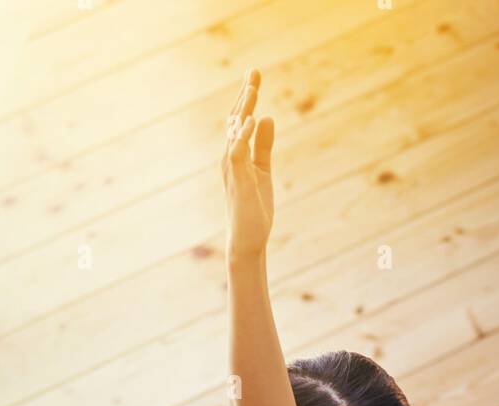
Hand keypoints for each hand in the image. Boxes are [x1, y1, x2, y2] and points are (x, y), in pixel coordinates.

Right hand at [222, 69, 273, 258]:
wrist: (247, 240)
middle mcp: (230, 156)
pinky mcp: (237, 181)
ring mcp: (232, 168)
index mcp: (237, 153)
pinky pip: (238, 153)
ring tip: (254, 90)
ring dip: (244, 110)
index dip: (248, 96)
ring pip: (235, 132)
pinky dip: (243, 136)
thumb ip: (264, 145)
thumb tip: (268, 118)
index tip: (255, 75)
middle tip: (255, 71)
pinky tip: (251, 121)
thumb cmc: (253, 208)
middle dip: (246, 95)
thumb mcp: (263, 171)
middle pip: (237, 119)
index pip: (241, 119)